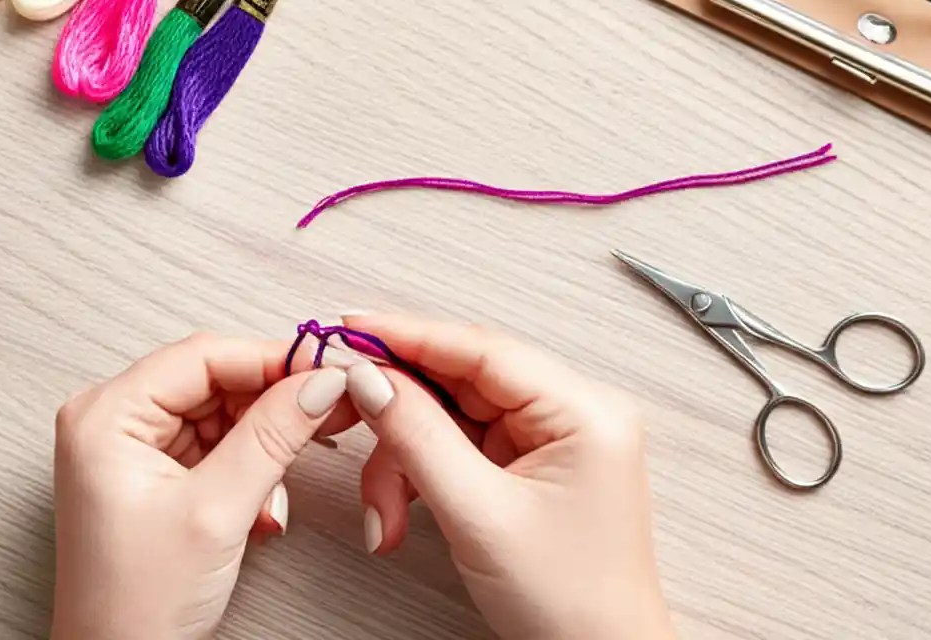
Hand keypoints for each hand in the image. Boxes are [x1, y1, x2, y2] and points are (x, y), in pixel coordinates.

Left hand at [51, 334, 349, 639]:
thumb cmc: (134, 606)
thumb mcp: (217, 512)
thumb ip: (272, 436)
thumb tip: (319, 382)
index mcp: (105, 416)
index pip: (203, 357)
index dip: (272, 359)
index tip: (329, 368)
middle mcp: (110, 421)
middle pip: (214, 380)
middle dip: (274, 403)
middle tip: (332, 409)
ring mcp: (129, 447)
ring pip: (220, 412)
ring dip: (264, 442)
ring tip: (289, 477)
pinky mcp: (151, 473)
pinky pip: (214, 445)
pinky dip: (249, 466)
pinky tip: (264, 501)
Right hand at [340, 315, 674, 639]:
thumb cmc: (570, 602)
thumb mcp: (479, 514)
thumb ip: (419, 437)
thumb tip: (371, 378)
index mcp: (585, 411)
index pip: (482, 348)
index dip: (409, 334)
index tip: (351, 327)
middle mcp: (574, 413)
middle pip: (461, 379)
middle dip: (399, 414)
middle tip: (345, 412)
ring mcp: (552, 438)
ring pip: (451, 415)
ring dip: (405, 457)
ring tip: (385, 511)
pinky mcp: (531, 463)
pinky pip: (460, 444)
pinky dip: (422, 472)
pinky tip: (401, 506)